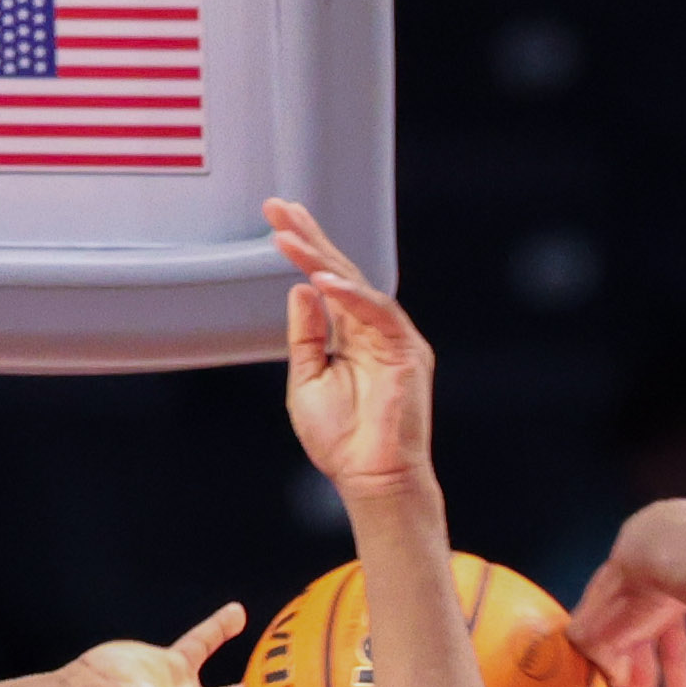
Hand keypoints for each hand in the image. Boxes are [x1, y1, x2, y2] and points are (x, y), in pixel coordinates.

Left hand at [268, 198, 432, 496]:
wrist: (371, 478)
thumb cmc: (342, 441)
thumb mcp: (307, 381)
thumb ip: (306, 336)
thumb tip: (300, 289)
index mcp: (349, 335)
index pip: (326, 281)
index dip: (303, 249)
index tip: (276, 220)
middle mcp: (372, 329)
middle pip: (340, 271)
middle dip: (309, 238)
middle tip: (279, 208)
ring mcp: (393, 337)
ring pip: (356, 285)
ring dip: (321, 260)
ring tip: (288, 239)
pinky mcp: (409, 351)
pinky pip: (379, 313)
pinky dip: (351, 296)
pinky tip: (322, 282)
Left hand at [566, 500, 685, 686]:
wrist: (661, 545)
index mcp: (674, 599)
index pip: (680, 642)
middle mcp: (645, 609)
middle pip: (657, 658)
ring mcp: (616, 617)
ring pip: (625, 666)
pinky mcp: (592, 625)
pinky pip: (590, 653)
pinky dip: (606, 670)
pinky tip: (619, 682)